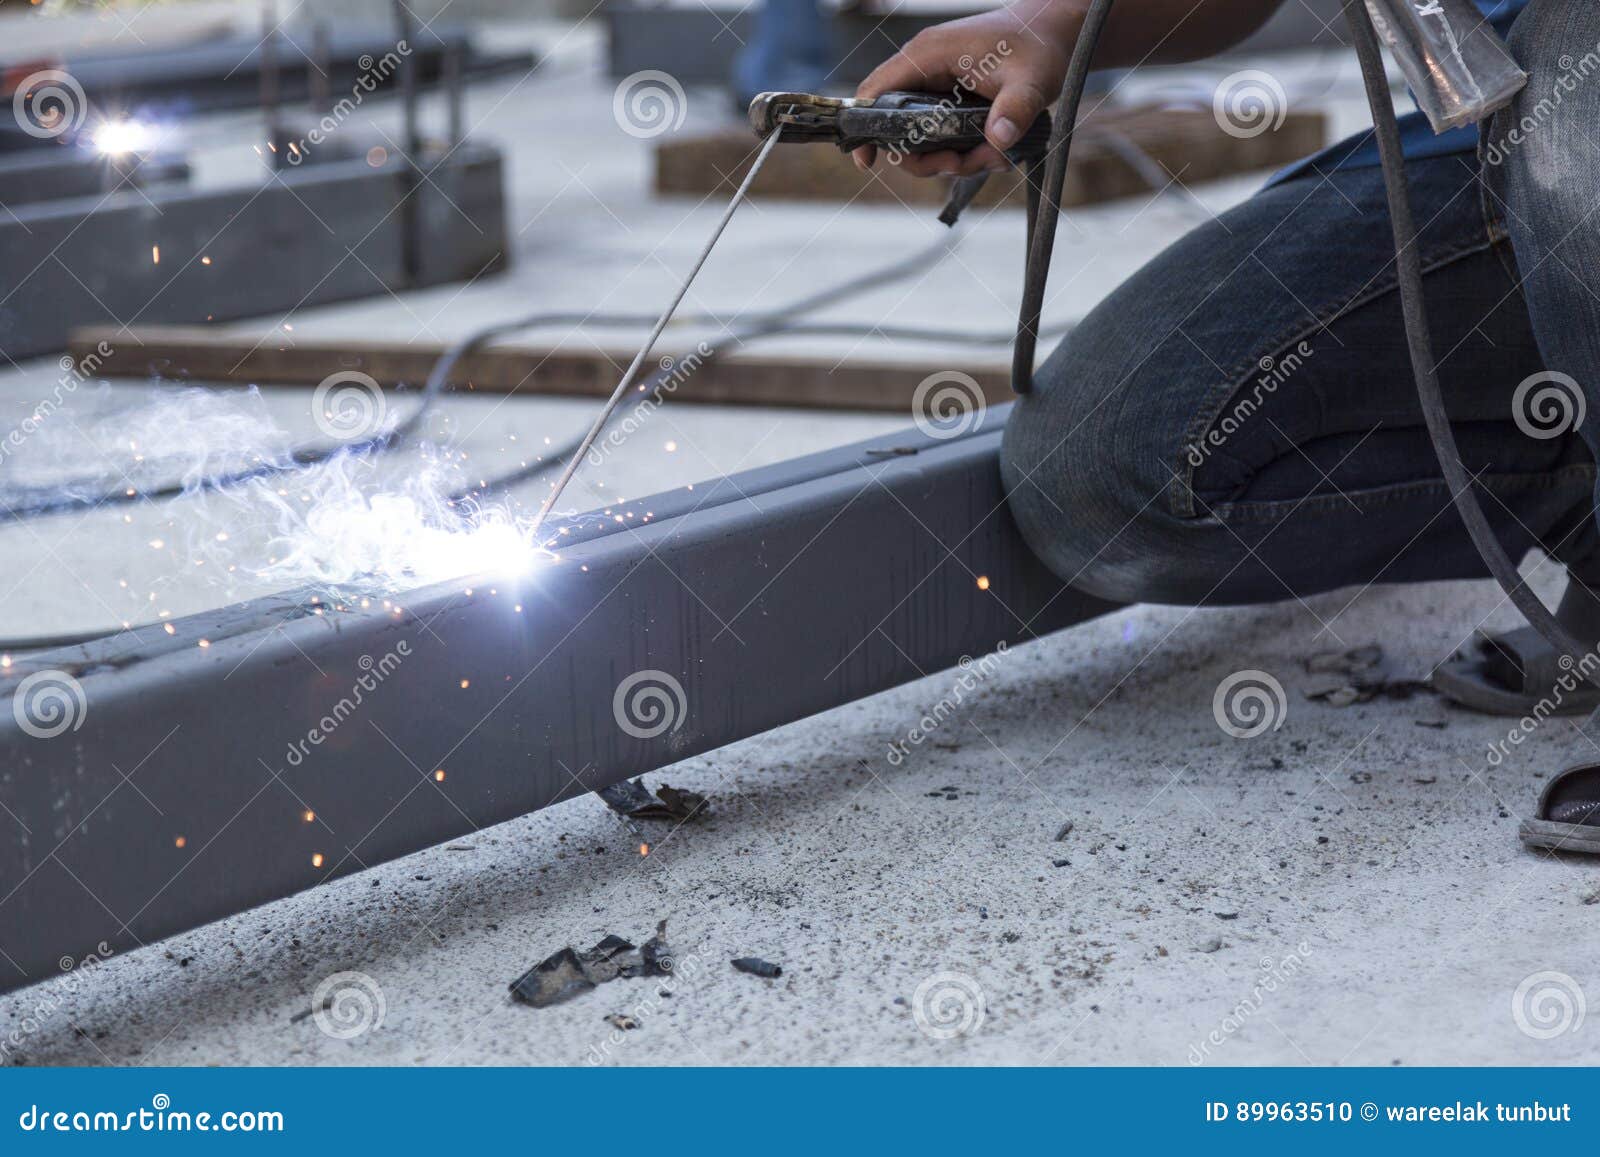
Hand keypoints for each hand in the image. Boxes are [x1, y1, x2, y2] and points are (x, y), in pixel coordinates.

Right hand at [852, 4, 1079, 177]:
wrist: (1053, 31)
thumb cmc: (1038, 45)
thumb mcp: (1031, 80)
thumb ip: (1015, 109)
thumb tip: (999, 140)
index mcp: (929, 54)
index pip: (876, 92)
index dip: (865, 128)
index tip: (867, 163)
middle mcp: (925, 69)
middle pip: (898, 129)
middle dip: (928, 158)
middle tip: (962, 164)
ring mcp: (935, 85)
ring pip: (922, 139)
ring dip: (954, 160)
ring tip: (993, 156)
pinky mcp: (949, 99)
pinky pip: (941, 135)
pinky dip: (964, 152)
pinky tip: (994, 150)